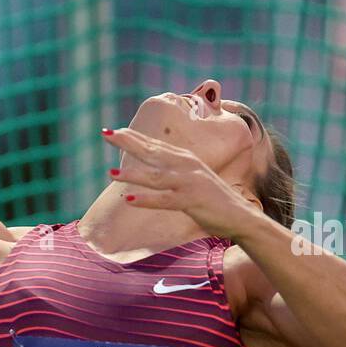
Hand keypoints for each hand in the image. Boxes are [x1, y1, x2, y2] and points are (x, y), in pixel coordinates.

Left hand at [101, 128, 256, 238]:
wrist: (240, 215)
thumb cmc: (212, 199)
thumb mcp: (190, 179)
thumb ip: (172, 171)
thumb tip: (151, 167)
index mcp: (185, 159)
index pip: (154, 145)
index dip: (133, 137)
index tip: (111, 131)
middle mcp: (186, 166)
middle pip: (152, 152)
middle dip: (128, 142)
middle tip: (106, 134)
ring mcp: (189, 183)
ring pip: (156, 176)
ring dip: (133, 174)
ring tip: (110, 172)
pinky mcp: (192, 200)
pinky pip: (165, 200)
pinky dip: (147, 199)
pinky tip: (128, 198)